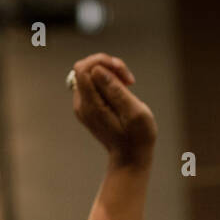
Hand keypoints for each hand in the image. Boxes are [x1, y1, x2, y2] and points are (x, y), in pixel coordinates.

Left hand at [71, 53, 155, 167]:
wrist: (130, 157)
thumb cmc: (137, 137)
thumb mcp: (134, 112)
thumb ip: (115, 89)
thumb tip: (97, 70)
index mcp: (90, 106)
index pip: (83, 68)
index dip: (103, 62)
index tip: (122, 73)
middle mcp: (81, 104)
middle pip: (86, 68)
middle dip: (108, 66)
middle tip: (128, 79)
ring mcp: (83, 106)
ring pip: (91, 74)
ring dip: (111, 73)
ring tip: (128, 86)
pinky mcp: (89, 106)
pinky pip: (95, 83)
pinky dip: (109, 81)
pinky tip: (122, 91)